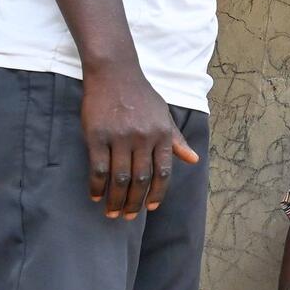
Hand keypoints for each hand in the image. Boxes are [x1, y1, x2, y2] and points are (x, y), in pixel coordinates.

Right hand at [81, 62, 197, 217]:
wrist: (115, 73)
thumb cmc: (141, 96)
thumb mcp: (164, 115)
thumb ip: (176, 140)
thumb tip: (193, 159)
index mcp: (162, 134)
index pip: (163, 172)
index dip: (157, 193)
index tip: (151, 208)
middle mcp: (143, 138)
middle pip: (141, 179)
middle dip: (135, 203)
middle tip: (128, 217)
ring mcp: (119, 137)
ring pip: (120, 178)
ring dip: (116, 199)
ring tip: (112, 213)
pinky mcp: (97, 136)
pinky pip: (98, 168)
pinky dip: (97, 185)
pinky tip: (95, 195)